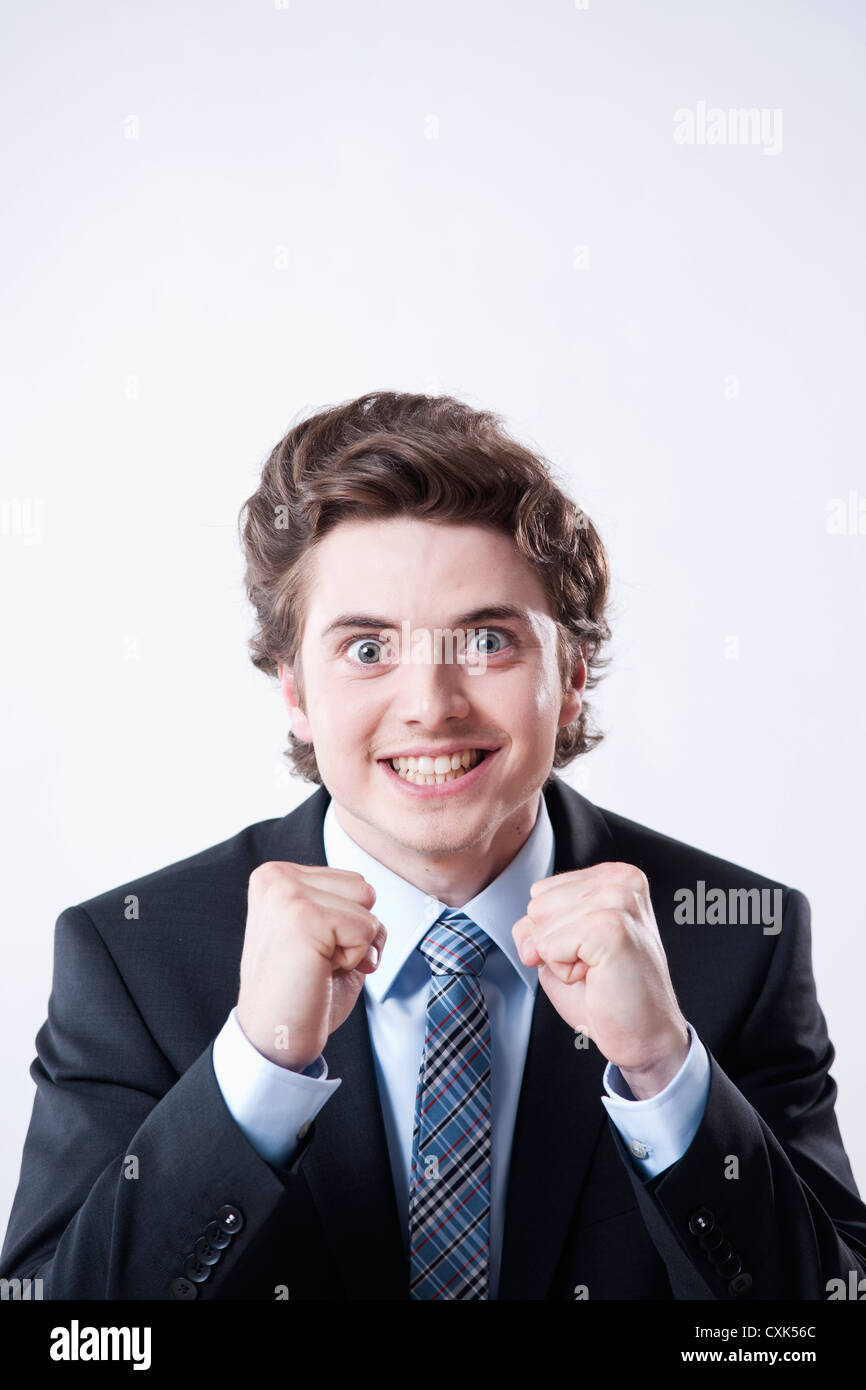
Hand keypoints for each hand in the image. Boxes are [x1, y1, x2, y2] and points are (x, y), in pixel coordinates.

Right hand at [237, 861, 385, 1071]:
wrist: (274, 1040)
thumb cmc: (299, 993)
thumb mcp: (323, 934)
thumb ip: (342, 905)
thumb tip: (373, 898)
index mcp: (277, 877)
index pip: (353, 883)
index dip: (348, 925)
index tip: (313, 951)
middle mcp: (276, 878)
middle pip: (364, 890)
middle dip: (354, 931)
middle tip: (317, 962)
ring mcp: (287, 894)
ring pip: (367, 906)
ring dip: (354, 944)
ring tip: (318, 965)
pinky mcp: (303, 916)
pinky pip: (366, 930)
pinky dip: (355, 959)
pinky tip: (321, 972)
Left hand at [512, 861, 688, 1098]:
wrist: (644, 1037)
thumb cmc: (609, 995)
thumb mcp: (561, 949)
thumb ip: (535, 927)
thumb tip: (525, 929)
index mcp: (613, 877)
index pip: (541, 892)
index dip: (552, 932)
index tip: (590, 952)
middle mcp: (620, 881)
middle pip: (537, 905)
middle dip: (555, 943)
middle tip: (595, 965)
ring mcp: (619, 901)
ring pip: (541, 925)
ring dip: (560, 959)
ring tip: (598, 970)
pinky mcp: (611, 928)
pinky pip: (549, 946)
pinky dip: (564, 971)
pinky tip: (597, 976)